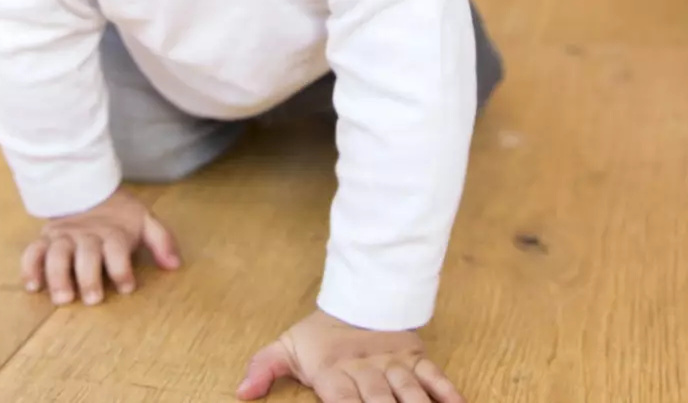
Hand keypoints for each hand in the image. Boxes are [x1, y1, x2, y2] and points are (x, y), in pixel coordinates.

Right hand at [19, 188, 180, 305]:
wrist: (88, 190)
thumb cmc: (120, 215)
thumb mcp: (145, 221)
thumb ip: (161, 240)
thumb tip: (174, 265)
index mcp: (112, 233)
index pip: (117, 250)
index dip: (122, 268)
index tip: (127, 286)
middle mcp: (86, 236)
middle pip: (86, 255)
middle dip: (89, 277)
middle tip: (93, 299)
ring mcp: (63, 238)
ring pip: (56, 255)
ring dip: (58, 276)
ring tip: (63, 298)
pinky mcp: (45, 240)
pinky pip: (32, 252)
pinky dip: (30, 267)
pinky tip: (33, 286)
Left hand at [237, 309, 465, 401]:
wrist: (358, 294)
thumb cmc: (320, 334)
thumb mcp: (288, 347)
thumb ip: (265, 368)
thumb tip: (240, 392)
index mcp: (334, 371)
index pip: (342, 401)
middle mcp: (367, 369)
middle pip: (380, 401)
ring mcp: (394, 363)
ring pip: (410, 391)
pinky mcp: (415, 357)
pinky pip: (434, 376)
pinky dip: (448, 392)